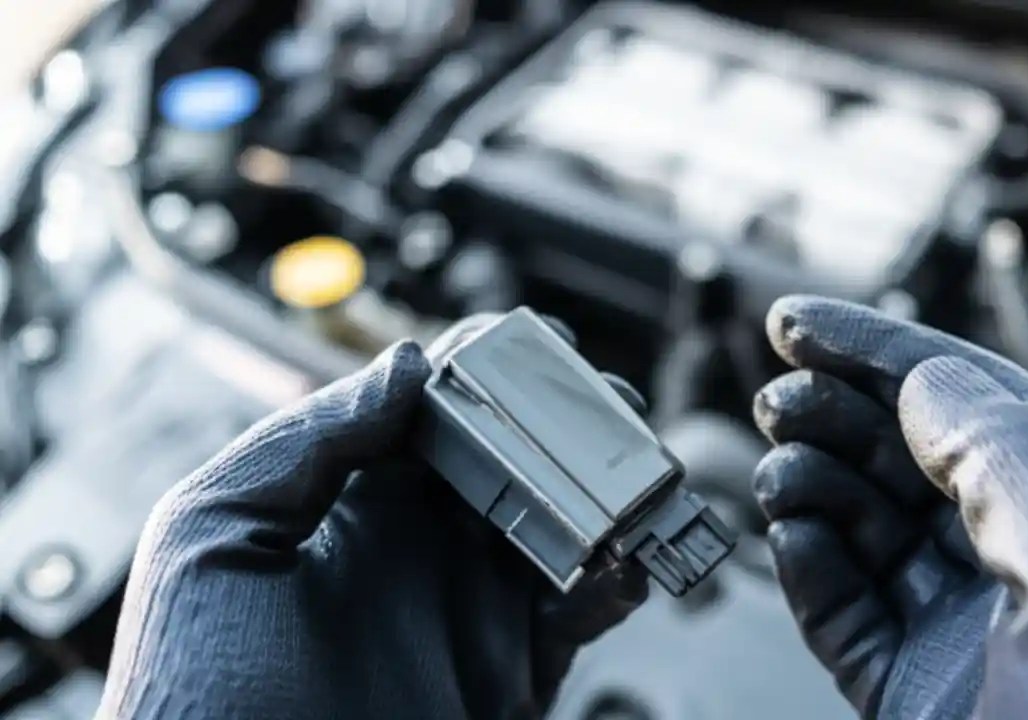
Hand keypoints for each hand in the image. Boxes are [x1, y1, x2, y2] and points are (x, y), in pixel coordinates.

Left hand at [98, 321, 646, 719]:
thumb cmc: (191, 690)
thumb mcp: (213, 537)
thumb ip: (305, 440)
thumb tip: (406, 366)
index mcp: (349, 500)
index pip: (432, 412)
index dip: (486, 370)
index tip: (534, 340)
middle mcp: (418, 545)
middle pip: (514, 457)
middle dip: (566, 420)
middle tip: (605, 397)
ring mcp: (468, 607)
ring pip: (564, 526)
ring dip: (607, 490)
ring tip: (635, 468)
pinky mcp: (509, 672)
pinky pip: (581, 613)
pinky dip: (616, 581)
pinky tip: (621, 561)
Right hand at [753, 295, 1027, 718]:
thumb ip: (1010, 451)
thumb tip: (929, 385)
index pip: (977, 394)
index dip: (878, 347)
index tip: (798, 320)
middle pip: (917, 450)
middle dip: (841, 408)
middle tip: (780, 392)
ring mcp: (979, 631)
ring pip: (875, 524)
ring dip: (818, 483)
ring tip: (782, 469)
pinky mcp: (923, 694)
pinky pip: (847, 606)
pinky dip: (809, 561)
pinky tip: (791, 534)